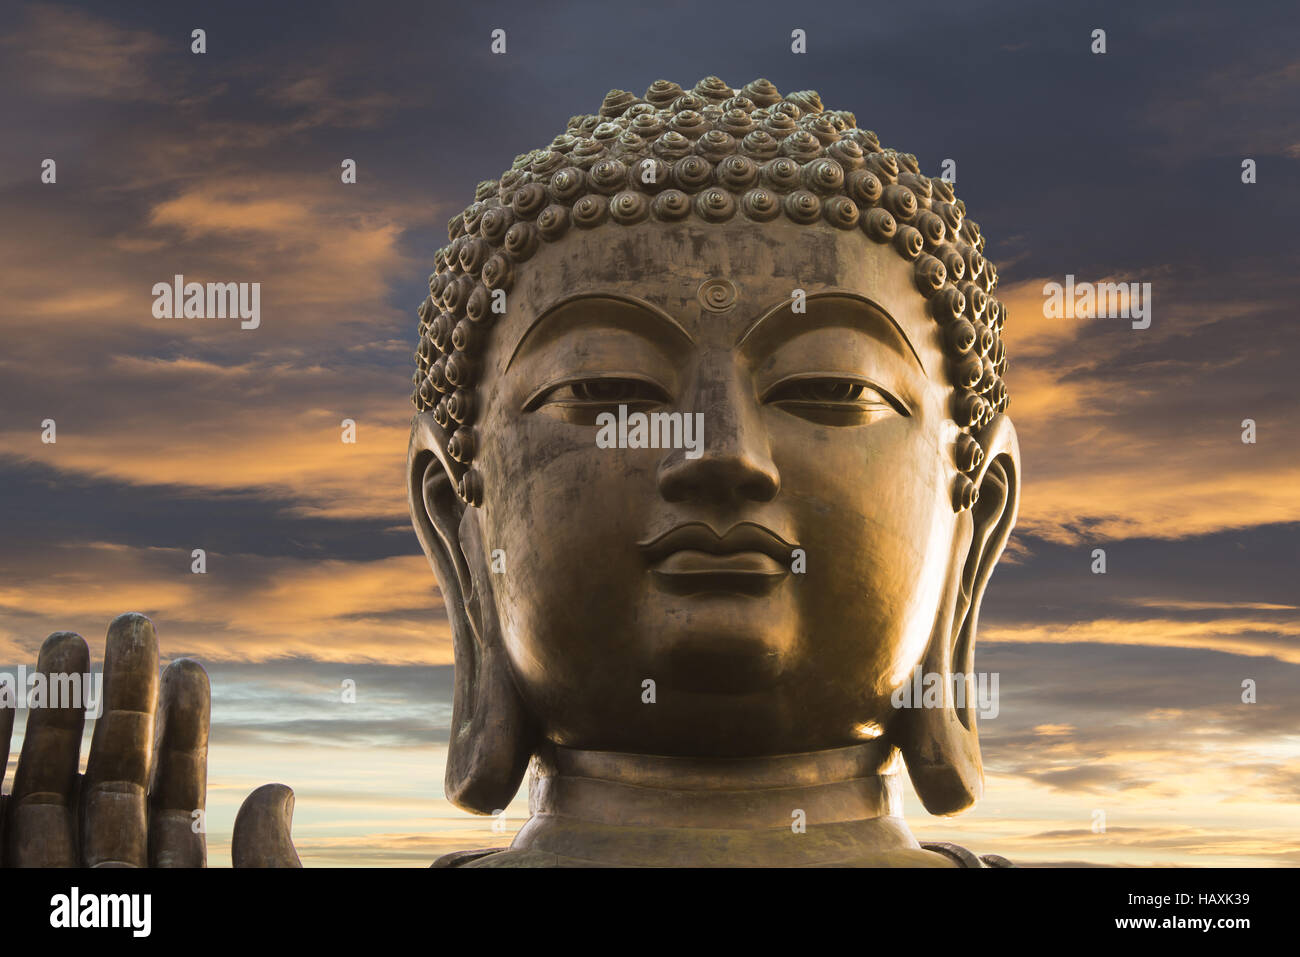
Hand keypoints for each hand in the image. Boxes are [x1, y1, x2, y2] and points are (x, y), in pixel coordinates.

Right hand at [0, 612, 300, 866]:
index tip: (187, 664)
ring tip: (64, 638)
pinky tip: (0, 692)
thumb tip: (277, 791)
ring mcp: (44, 886)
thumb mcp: (247, 913)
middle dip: (121, 698)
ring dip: (53, 713)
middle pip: (115, 776)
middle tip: (131, 624)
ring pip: (48, 790)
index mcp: (167, 887)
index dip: (182, 726)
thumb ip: (263, 859)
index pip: (178, 794)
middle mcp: (104, 885)